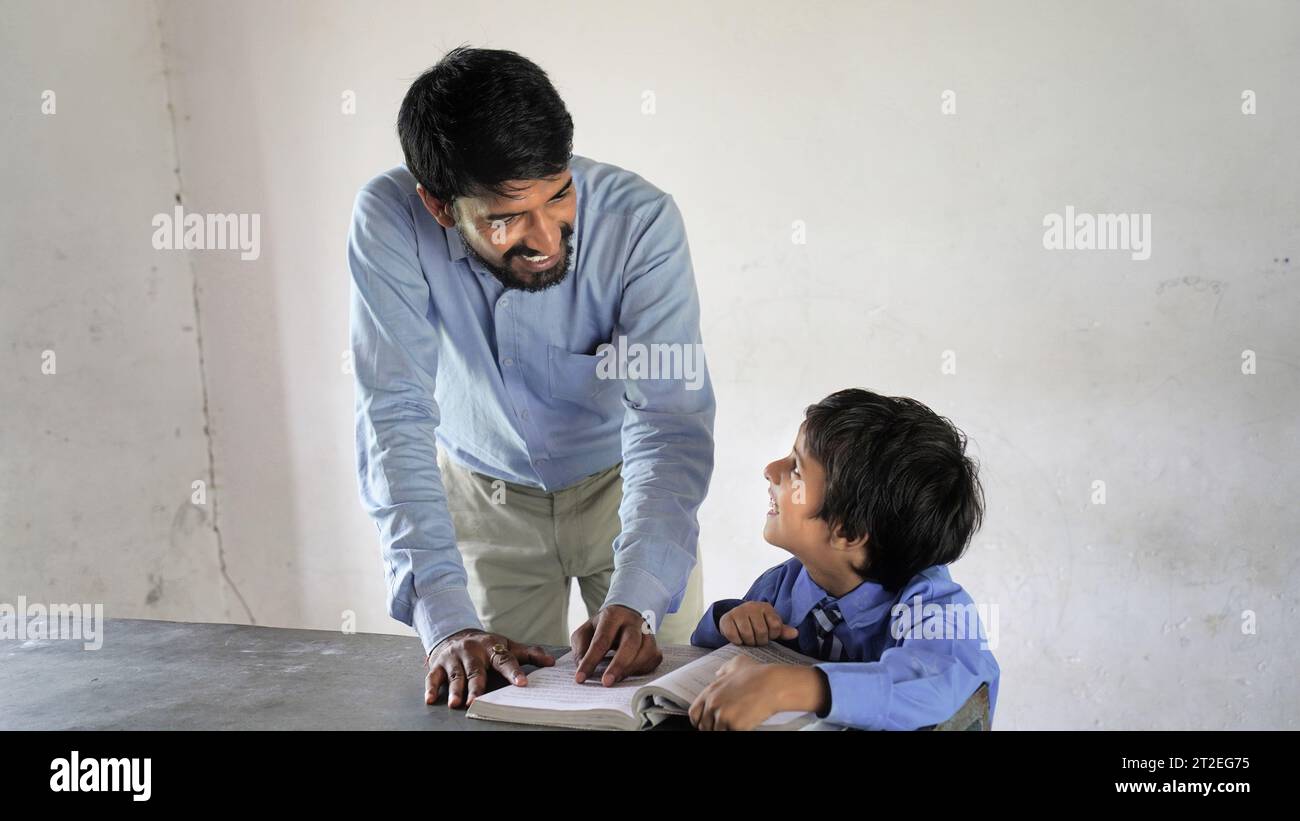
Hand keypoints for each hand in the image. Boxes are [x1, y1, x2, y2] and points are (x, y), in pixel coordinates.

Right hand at [424, 629, 554, 708]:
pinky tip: (430, 699)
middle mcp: (472, 652)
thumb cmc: (486, 645)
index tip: (522, 683)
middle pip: (476, 670)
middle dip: (477, 685)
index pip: (505, 659)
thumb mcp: (508, 645)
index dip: (513, 671)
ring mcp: (454, 658)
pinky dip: (430, 688)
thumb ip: (530, 653)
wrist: (455, 633)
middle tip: (477, 700)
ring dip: (455, 690)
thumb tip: (552, 662)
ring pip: (455, 675)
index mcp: (492, 647)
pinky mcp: (438, 664)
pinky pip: (433, 676)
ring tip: (456, 703)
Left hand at [571, 604, 661, 685]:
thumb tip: (583, 666)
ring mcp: (647, 633)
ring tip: (615, 680)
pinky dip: (641, 670)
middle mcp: (633, 622)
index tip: (580, 678)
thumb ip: (581, 647)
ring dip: (630, 669)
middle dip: (618, 665)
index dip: (590, 660)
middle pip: (630, 643)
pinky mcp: (654, 645)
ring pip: (645, 652)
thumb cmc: (602, 628)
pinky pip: (653, 660)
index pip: (602, 640)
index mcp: (612, 616)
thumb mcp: (585, 631)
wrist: (624, 617)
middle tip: (606, 683)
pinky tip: (628, 674)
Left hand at [688, 658, 827, 730]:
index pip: (694, 713)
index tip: (707, 722)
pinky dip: (738, 730)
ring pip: (718, 732)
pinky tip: (745, 724)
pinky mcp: (735, 726)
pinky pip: (732, 733)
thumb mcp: (737, 663)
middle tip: (726, 723)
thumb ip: (724, 669)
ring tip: (737, 722)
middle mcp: (713, 704)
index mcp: (710, 692)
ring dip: (726, 729)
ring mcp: (723, 716)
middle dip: (714, 727)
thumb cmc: (758, 674)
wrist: (773, 684)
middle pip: (705, 726)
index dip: (700, 719)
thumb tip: (718, 672)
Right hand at [719, 601, 798, 645]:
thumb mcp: (770, 625)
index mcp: (766, 607)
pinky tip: (739, 639)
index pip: (776, 626)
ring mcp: (738, 611)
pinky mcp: (726, 619)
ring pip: (748, 635)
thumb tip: (795, 634)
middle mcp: (752, 606)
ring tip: (749, 640)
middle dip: (760, 641)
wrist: (734, 618)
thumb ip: (782, 630)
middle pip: (761, 632)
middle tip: (757, 640)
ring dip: (749, 642)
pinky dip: (737, 641)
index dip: (772, 636)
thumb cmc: (756, 623)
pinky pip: (734, 636)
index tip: (768, 635)